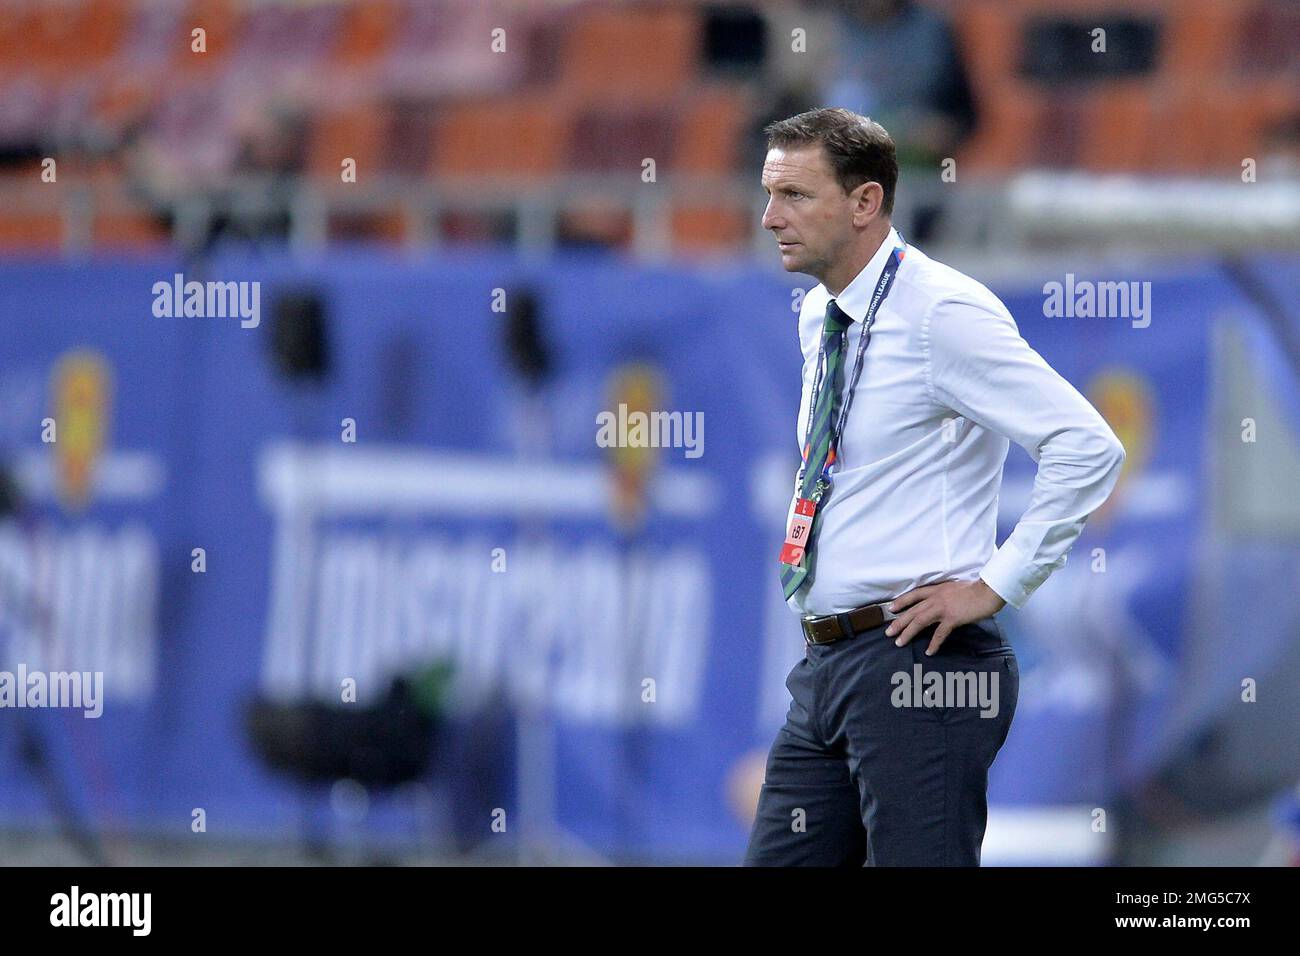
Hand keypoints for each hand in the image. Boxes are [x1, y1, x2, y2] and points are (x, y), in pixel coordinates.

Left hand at [884, 579, 1006, 655]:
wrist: (987, 592)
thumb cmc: (975, 589)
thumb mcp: (954, 587)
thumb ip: (944, 594)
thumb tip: (939, 602)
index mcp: (936, 590)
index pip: (914, 595)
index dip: (901, 602)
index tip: (890, 608)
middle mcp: (936, 598)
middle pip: (913, 611)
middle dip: (899, 622)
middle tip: (888, 632)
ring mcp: (943, 608)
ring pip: (920, 621)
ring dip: (908, 633)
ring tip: (899, 642)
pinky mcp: (953, 618)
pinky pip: (940, 633)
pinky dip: (934, 643)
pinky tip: (929, 652)